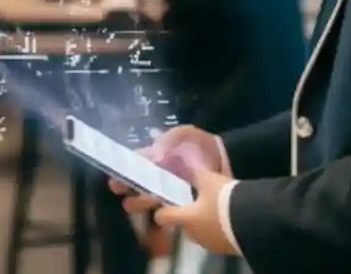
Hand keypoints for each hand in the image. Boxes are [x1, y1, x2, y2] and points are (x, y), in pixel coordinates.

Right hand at [110, 125, 226, 212]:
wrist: (234, 161)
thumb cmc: (206, 146)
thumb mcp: (186, 134)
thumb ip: (169, 139)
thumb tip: (154, 156)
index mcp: (164, 155)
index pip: (141, 162)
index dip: (128, 169)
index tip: (116, 177)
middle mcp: (167, 172)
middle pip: (144, 181)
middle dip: (131, 186)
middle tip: (119, 193)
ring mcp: (178, 188)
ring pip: (155, 196)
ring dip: (142, 200)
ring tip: (130, 205)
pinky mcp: (189, 203)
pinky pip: (171, 209)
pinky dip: (162, 213)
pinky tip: (155, 217)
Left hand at [154, 166, 238, 255]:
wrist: (253, 221)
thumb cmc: (224, 200)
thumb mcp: (210, 180)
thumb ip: (197, 174)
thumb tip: (188, 163)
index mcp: (186, 218)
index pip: (164, 216)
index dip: (162, 210)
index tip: (164, 204)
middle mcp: (194, 234)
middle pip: (185, 226)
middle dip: (189, 216)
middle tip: (197, 203)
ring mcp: (211, 244)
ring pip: (202, 232)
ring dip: (206, 224)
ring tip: (217, 210)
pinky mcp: (227, 249)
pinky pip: (218, 237)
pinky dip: (220, 229)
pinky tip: (230, 219)